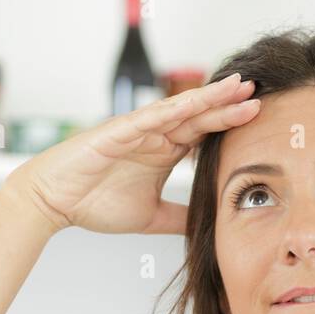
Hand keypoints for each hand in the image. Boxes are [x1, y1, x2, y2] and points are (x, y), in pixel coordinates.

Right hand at [5, 73, 259, 234]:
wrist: (54, 201)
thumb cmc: (94, 202)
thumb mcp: (152, 217)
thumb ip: (180, 217)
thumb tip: (207, 227)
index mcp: (165, 152)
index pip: (205, 134)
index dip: (231, 125)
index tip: (260, 119)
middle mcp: (156, 136)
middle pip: (200, 116)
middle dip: (229, 104)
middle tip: (259, 92)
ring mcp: (139, 130)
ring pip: (181, 109)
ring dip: (210, 98)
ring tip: (238, 86)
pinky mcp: (119, 130)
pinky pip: (150, 117)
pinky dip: (173, 109)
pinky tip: (196, 102)